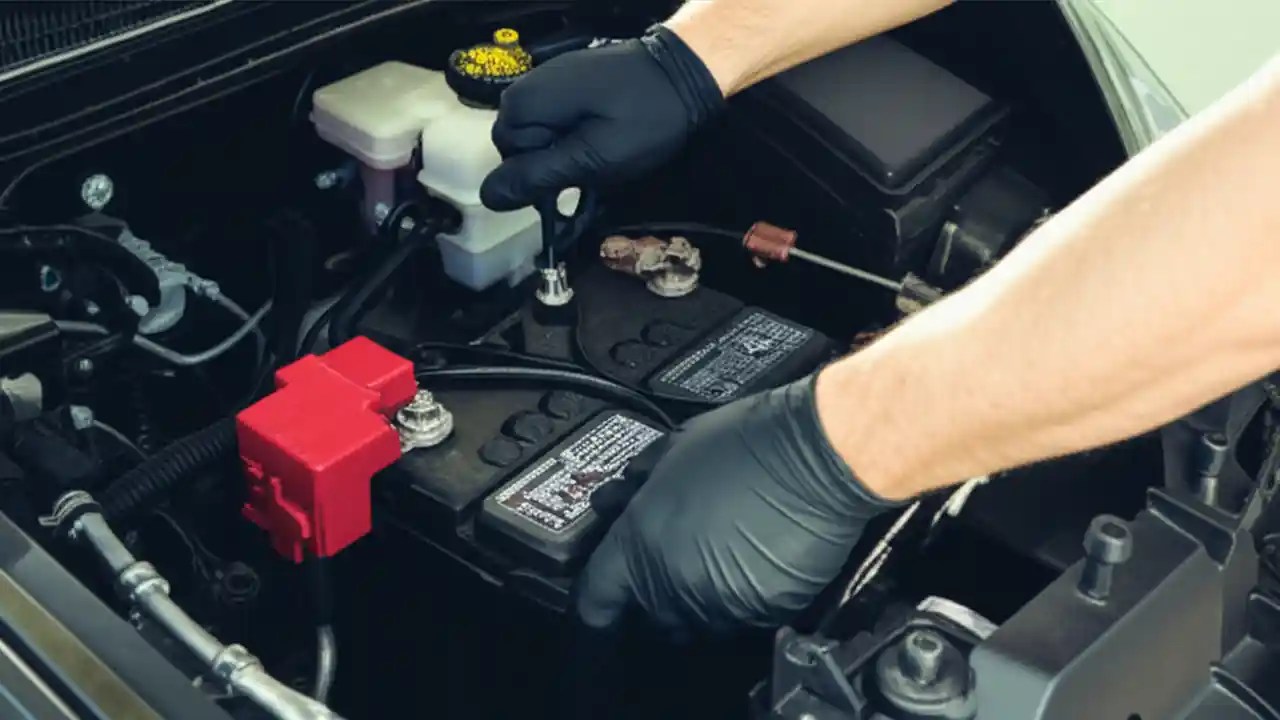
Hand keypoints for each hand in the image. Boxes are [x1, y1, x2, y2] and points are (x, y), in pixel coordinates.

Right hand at [480, 26, 723, 210]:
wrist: (685, 72)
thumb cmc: (644, 118)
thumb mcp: (592, 159)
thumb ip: (538, 176)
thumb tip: (488, 196)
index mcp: (525, 103)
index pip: (510, 160)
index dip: (541, 177)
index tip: (578, 178)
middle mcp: (528, 87)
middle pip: (523, 148)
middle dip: (556, 164)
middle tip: (597, 166)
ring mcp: (549, 81)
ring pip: (543, 138)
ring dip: (569, 153)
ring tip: (606, 151)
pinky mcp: (570, 83)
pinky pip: (559, 122)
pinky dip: (579, 137)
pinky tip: (606, 137)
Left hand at [576, 376, 896, 633]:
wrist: (819, 455)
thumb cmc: (751, 443)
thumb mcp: (675, 448)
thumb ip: (638, 484)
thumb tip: (616, 499)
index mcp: (640, 542)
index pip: (596, 598)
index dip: (595, 603)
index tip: (600, 604)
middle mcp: (673, 582)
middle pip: (649, 614)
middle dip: (656, 592)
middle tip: (679, 558)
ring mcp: (720, 603)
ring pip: (695, 620)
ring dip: (700, 596)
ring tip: (722, 552)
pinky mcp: (763, 614)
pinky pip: (740, 618)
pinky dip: (741, 598)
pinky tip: (753, 559)